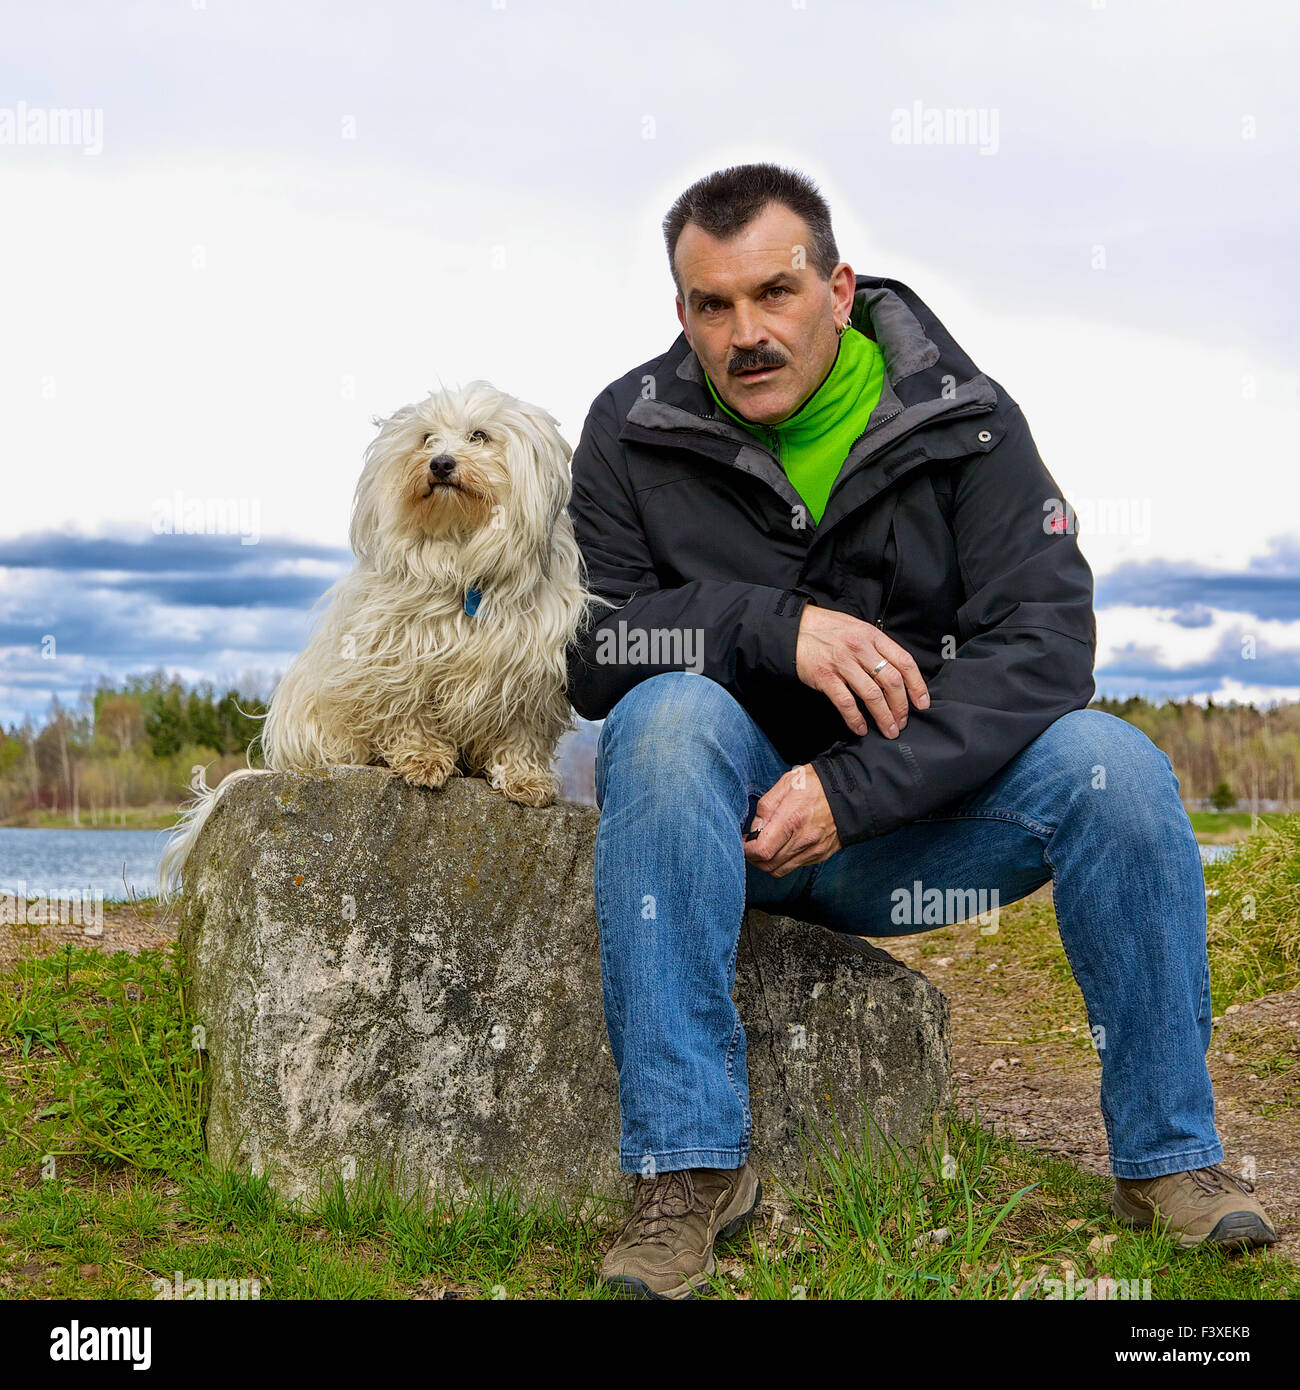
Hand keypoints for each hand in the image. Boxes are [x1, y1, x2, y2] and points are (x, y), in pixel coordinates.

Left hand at [743, 764, 840, 876]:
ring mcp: (814, 850)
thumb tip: (754, 830)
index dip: (747, 850)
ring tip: (765, 846)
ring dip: (767, 862)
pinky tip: (782, 846)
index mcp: (792, 819)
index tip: (744, 842)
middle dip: (754, 858)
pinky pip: (794, 866)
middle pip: (768, 865)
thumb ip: (766, 807)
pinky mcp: (821, 855)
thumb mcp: (787, 783)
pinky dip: (783, 861)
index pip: (762, 850)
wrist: (852, 792)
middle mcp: (804, 839)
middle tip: (751, 845)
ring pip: (780, 870)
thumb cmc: (817, 784)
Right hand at [795, 602, 929, 737]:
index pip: (904, 662)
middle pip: (891, 681)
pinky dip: (856, 719)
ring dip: (883, 717)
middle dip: (901, 706)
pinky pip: (846, 703)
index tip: (922, 703)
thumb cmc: (827, 630)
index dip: (917, 685)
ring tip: (888, 730)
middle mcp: (860, 649)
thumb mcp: (857, 630)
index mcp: (872, 637)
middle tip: (902, 722)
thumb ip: (876, 648)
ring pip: (872, 695)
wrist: (794, 629)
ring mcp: (842, 663)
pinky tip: (861, 728)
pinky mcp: (825, 677)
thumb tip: (896, 674)